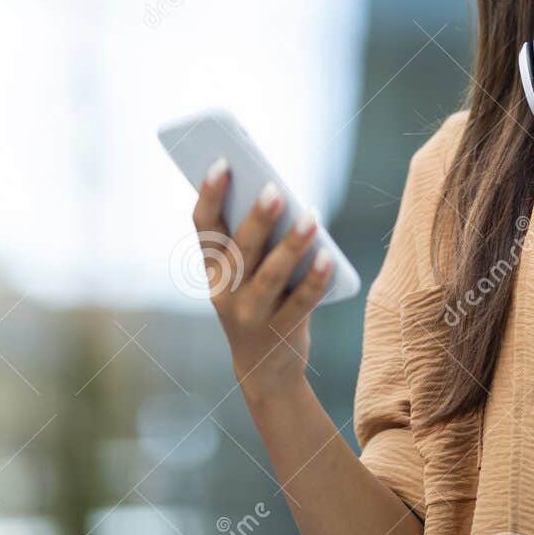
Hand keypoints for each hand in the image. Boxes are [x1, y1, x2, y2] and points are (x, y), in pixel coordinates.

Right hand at [191, 158, 334, 402]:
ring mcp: (251, 315)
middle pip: (241, 249)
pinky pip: (301, 303)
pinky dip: (315, 280)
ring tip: (311, 217)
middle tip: (275, 188)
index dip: (210, 194)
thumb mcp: (246, 275)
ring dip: (291, 245)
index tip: (222, 163)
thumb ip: (256, 242)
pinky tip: (329, 258)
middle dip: (257, 217)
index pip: (204, 227)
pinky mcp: (281, 333)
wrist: (265, 371)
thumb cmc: (260, 303)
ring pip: (269, 275)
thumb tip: (281, 198)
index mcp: (214, 270)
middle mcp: (226, 292)